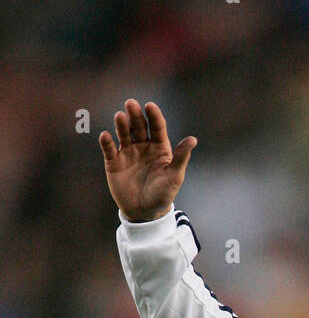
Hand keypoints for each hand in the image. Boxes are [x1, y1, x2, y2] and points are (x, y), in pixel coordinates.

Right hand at [99, 100, 196, 221]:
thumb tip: (193, 139)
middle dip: (135, 115)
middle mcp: (143, 146)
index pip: (157, 127)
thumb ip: (181, 157)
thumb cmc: (163, 194)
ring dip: (121, 125)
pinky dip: (106, 142)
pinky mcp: (114, 162)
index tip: (150, 106)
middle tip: (131, 104)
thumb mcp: (174, 177)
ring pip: (124, 134)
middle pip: (139, 126)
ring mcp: (127, 152)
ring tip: (120, 116)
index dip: (153, 116)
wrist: (145, 213)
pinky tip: (106, 136)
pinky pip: (109, 149)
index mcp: (159, 147)